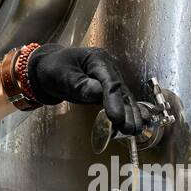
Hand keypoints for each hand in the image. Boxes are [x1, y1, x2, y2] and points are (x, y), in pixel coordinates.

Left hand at [25, 45, 144, 135]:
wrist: (51, 68)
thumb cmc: (55, 69)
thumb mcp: (63, 76)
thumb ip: (81, 85)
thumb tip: (98, 93)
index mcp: (98, 59)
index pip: (111, 82)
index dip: (115, 101)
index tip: (117, 118)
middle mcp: (110, 68)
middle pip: (121, 91)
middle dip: (127, 111)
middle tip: (129, 129)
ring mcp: (112, 78)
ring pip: (124, 97)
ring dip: (131, 114)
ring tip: (134, 130)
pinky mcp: (110, 90)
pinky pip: (121, 101)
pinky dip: (129, 112)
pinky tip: (139, 122)